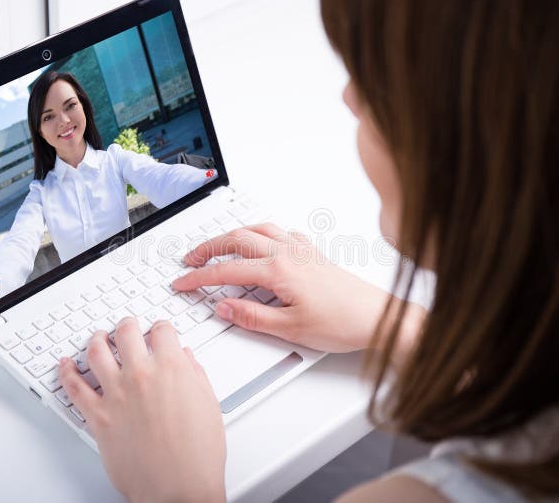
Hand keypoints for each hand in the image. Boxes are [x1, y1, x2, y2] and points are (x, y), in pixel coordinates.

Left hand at [58, 318, 225, 502]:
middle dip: (128, 325)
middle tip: (128, 327)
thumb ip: (195, 375)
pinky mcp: (98, 417)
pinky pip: (74, 387)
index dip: (161, 328)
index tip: (160, 331)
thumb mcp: (209, 405)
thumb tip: (186, 360)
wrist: (178, 488)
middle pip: (126, 332)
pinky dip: (67, 371)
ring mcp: (116, 394)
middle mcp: (141, 375)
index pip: (162, 330)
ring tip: (98, 337)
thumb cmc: (197, 455)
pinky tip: (66, 365)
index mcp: (172, 368)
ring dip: (96, 339)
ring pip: (96, 351)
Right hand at [172, 223, 400, 352]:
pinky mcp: (313, 253)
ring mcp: (302, 250)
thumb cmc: (342, 322)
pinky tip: (260, 243)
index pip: (227, 270)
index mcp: (279, 271)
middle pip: (237, 239)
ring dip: (232, 235)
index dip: (199, 277)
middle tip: (190, 260)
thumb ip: (252, 317)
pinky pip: (280, 233)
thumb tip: (223, 307)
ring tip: (217, 247)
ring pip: (258, 229)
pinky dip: (261, 233)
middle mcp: (289, 253)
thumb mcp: (290, 329)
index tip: (182, 282)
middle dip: (208, 247)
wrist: (377, 316)